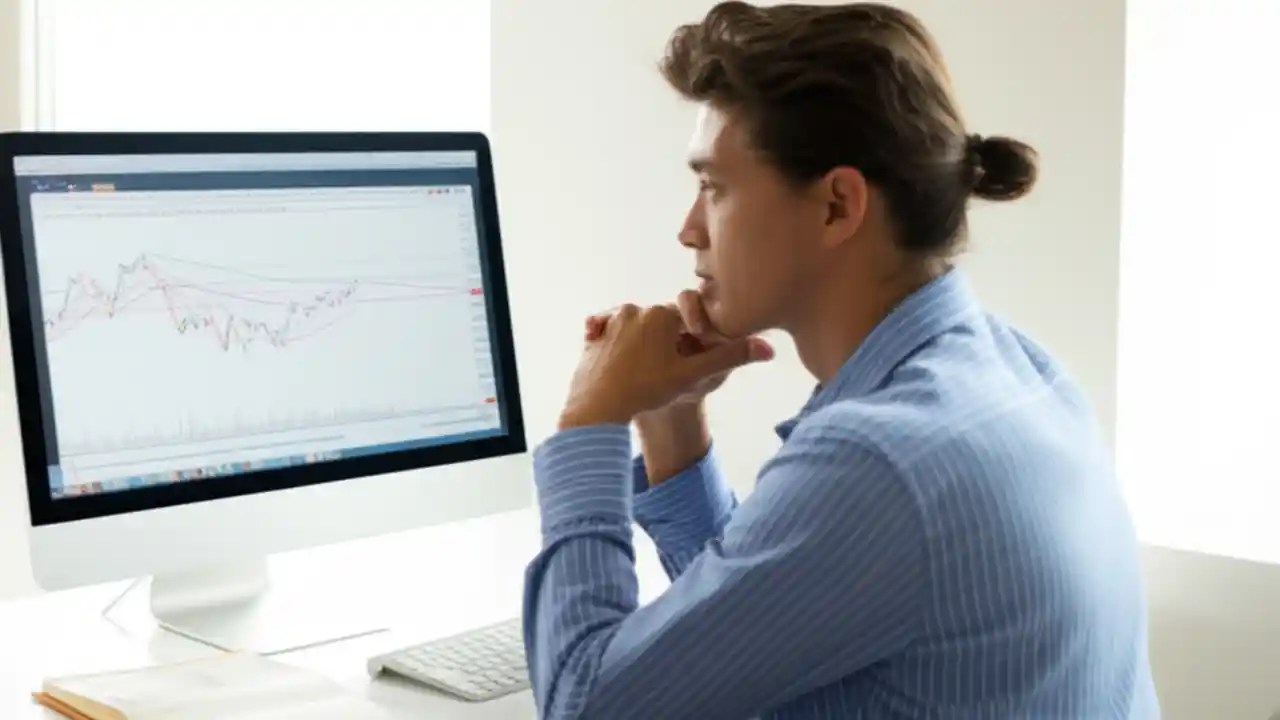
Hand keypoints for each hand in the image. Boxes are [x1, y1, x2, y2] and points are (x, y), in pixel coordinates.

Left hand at [562, 302, 773, 428]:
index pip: (688, 322)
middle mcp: (634, 309)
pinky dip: (621, 351)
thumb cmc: (646, 391)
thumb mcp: (692, 376)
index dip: (692, 343)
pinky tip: (624, 372)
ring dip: (645, 349)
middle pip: (662, 326)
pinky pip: (613, 338)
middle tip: (664, 375)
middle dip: (667, 346)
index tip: (686, 365)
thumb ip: (728, 357)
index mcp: (660, 314)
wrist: (596, 410)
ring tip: (644, 377)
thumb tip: (768, 348)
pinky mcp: (593, 335)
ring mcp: (610, 321)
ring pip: (639, 332)